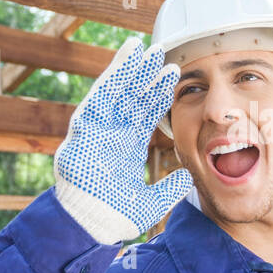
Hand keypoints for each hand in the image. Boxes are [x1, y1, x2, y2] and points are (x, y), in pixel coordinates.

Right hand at [53, 37, 192, 244]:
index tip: (174, 73)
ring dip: (128, 68)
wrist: (91, 225)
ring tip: (142, 46)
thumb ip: (170, 190)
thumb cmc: (115, 216)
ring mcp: (97, 129)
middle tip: (162, 50)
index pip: (147, 112)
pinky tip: (123, 60)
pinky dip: (110, 78)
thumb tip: (188, 177)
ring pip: (115, 90)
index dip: (159, 92)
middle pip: (131, 96)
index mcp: (127, 146)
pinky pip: (98, 97)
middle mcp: (112, 133)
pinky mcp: (84, 130)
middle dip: (145, 73)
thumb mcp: (151, 202)